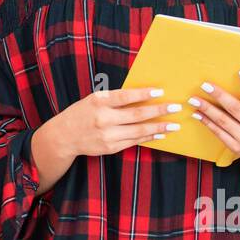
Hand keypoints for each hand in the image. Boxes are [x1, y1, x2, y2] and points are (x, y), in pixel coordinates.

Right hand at [40, 87, 182, 160]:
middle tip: (176, 107)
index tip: (160, 91)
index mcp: (99, 101)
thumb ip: (114, 99)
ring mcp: (107, 135)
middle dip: (159, 111)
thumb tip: (142, 96)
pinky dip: (148, 137)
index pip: (126, 96)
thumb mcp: (94, 99)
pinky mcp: (111, 147)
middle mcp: (103, 118)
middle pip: (137, 115)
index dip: (144, 94)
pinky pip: (134, 142)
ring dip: (159, 127)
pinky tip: (159, 134)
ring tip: (174, 125)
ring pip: (139, 131)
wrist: (64, 136)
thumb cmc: (81, 113)